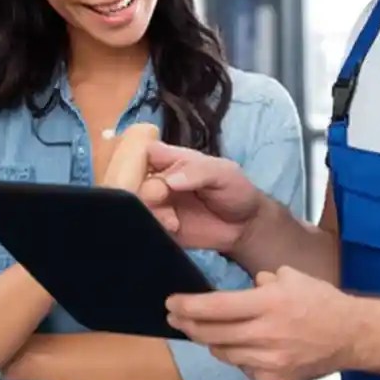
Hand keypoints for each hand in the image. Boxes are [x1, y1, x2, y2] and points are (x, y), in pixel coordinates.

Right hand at [136, 141, 264, 254]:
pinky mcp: (159, 228)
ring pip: (135, 205)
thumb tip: (170, 181)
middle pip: (133, 180)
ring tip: (172, 221)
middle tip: (161, 196)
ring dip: (148, 211)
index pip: (143, 152)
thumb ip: (198, 171)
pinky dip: (153, 227)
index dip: (137, 158)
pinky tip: (173, 228)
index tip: (147, 170)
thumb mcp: (223, 173)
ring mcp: (156, 206)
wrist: (245, 228)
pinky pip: (144, 227)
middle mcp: (158, 180)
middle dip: (145, 189)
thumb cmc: (235, 190)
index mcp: (170, 160)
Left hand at [165, 267, 356, 379]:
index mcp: (268, 303)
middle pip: (211, 334)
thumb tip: (247, 285)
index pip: (215, 307)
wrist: (352, 335)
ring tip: (205, 331)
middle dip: (187, 326)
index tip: (171, 303)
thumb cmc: (321, 302)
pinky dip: (236, 356)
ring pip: (223, 352)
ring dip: (210, 341)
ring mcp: (270, 359)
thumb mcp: (291, 276)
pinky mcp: (274, 376)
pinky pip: (242, 367)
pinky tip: (239, 345)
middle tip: (175, 318)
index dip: (188, 306)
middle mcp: (266, 333)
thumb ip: (262, 280)